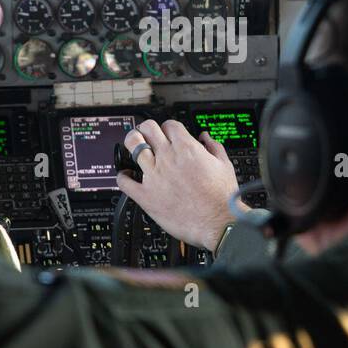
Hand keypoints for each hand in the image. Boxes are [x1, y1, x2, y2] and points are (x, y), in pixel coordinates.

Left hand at [115, 119, 244, 250]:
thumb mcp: (224, 165)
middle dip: (146, 129)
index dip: (168, 128)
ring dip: (131, 144)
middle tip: (146, 135)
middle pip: (147, 128)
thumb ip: (213, 146)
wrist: (217, 223)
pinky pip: (124, 181)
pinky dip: (123, 176)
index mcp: (187, 149)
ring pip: (132, 146)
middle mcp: (168, 158)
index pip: (169, 125)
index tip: (168, 134)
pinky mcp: (145, 196)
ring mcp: (154, 176)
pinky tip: (127, 176)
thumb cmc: (222, 198)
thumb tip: (205, 137)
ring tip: (133, 149)